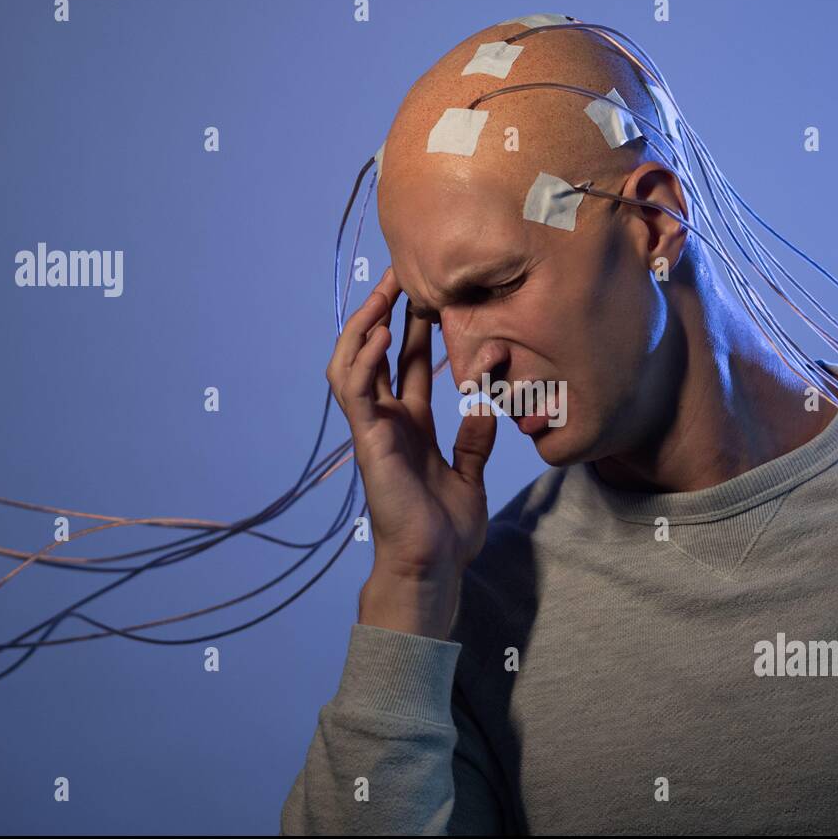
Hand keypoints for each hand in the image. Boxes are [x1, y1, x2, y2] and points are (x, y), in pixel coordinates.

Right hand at [325, 266, 497, 636]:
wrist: (433, 564)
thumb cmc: (447, 531)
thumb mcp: (470, 475)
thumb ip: (474, 441)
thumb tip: (484, 409)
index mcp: (409, 426)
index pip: (405, 365)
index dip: (410, 328)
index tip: (425, 293)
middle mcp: (387, 422)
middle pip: (375, 353)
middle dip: (383, 312)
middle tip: (400, 274)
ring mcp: (373, 429)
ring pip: (353, 363)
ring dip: (364, 325)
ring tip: (382, 292)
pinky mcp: (368, 440)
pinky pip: (358, 391)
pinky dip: (365, 359)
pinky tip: (380, 333)